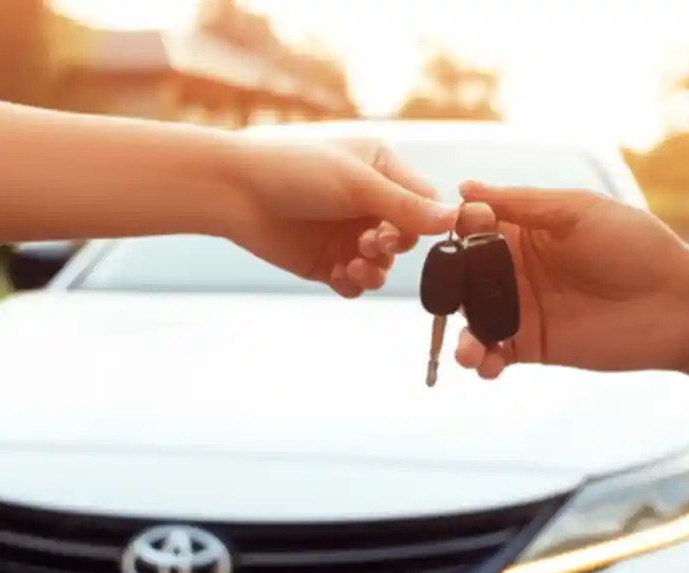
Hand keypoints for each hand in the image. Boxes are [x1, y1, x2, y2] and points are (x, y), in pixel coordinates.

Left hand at [228, 136, 457, 297]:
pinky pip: (355, 284)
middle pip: (407, 239)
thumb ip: (405, 206)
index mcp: (382, 170)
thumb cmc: (294, 171)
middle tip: (368, 244)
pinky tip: (336, 275)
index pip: (425, 203)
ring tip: (351, 266)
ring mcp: (347, 234)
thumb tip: (455, 220)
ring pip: (382, 266)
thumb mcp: (356, 184)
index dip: (421, 225)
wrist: (233, 193)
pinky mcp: (326, 262)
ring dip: (373, 271)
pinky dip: (351, 285)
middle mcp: (369, 203)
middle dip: (390, 248)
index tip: (397, 232)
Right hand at [452, 182, 688, 378]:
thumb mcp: (577, 211)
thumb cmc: (637, 247)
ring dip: (461, 334)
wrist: (680, 306)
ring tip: (468, 350)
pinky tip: (488, 364)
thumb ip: (521, 203)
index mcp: (526, 231)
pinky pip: (495, 354)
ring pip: (473, 321)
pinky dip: (482, 361)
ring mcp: (523, 311)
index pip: (473, 229)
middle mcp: (518, 270)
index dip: (456, 234)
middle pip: (463, 279)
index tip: (453, 241)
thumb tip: (464, 189)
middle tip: (447, 302)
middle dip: (448, 292)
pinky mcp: (533, 347)